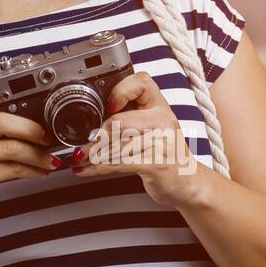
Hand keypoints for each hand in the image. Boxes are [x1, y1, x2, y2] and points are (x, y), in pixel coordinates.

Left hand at [70, 71, 200, 206]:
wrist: (188, 184)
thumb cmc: (165, 155)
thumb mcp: (153, 128)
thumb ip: (129, 117)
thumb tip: (90, 122)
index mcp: (160, 106)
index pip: (141, 82)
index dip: (120, 91)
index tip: (107, 107)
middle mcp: (164, 120)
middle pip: (120, 121)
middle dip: (94, 136)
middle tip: (77, 145)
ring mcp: (162, 142)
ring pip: (116, 144)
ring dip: (91, 154)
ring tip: (77, 158)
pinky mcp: (157, 164)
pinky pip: (119, 163)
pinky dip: (97, 168)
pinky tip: (84, 170)